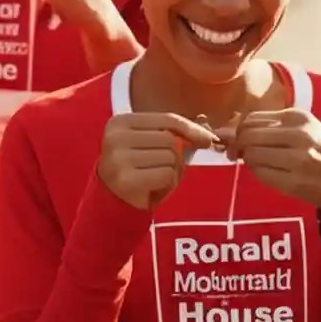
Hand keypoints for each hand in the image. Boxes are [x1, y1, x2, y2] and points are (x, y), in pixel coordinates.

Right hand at [98, 112, 218, 209]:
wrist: (113, 202)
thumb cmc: (137, 169)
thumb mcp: (152, 144)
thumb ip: (174, 134)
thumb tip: (207, 135)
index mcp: (120, 122)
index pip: (166, 119)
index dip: (190, 129)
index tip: (206, 139)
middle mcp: (115, 138)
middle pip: (170, 139)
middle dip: (175, 156)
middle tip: (159, 169)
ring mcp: (118, 159)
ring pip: (170, 157)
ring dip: (171, 171)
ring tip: (154, 178)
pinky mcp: (126, 180)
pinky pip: (167, 174)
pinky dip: (168, 183)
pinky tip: (153, 188)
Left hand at [221, 108, 320, 215]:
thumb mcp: (305, 130)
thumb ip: (271, 128)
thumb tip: (228, 131)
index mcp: (298, 117)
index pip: (251, 118)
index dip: (239, 131)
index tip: (241, 142)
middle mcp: (298, 134)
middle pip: (247, 135)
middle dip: (239, 146)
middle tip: (241, 156)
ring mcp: (297, 158)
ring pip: (251, 154)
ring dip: (248, 161)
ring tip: (260, 164)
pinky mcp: (294, 182)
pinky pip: (260, 174)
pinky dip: (258, 174)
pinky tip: (270, 174)